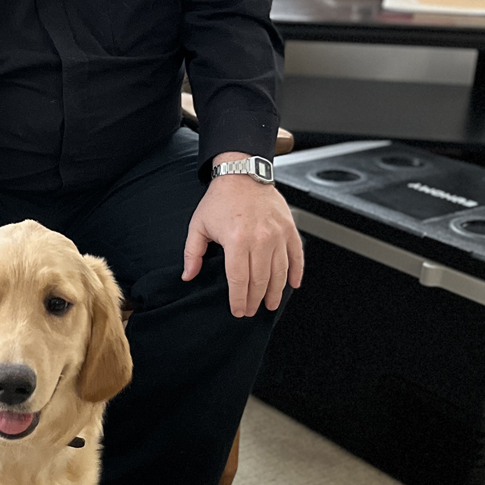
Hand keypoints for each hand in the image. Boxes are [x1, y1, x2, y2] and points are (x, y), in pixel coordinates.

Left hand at [182, 154, 303, 316]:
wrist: (242, 174)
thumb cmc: (220, 199)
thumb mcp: (198, 225)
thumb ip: (192, 253)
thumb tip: (188, 275)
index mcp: (236, 240)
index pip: (239, 279)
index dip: (238, 299)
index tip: (238, 310)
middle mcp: (260, 239)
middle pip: (260, 280)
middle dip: (256, 300)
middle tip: (252, 310)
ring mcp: (278, 234)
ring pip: (280, 272)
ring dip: (276, 292)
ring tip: (271, 304)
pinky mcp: (289, 228)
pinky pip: (297, 255)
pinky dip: (296, 272)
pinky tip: (293, 285)